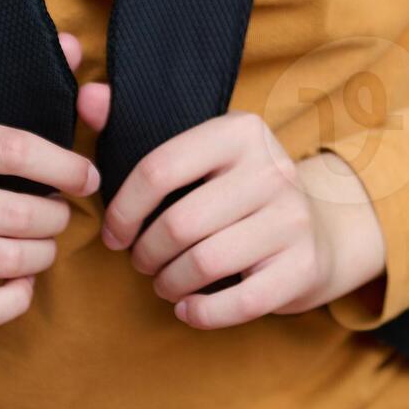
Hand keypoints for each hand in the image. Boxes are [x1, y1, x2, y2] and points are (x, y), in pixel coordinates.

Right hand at [0, 30, 112, 327]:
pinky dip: (15, 300)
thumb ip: (13, 88)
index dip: (64, 164)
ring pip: (6, 261)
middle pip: (17, 213)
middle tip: (59, 214)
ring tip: (42, 244)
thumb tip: (73, 47)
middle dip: (56, 217)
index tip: (88, 177)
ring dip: (42, 255)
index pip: (10, 148)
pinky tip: (20, 282)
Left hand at [98, 114, 386, 328]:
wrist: (320, 229)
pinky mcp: (305, 266)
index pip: (159, 169)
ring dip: (169, 284)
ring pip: (204, 263)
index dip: (123, 211)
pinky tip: (188, 308)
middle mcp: (273, 169)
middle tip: (142, 263)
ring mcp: (294, 218)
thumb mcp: (198, 152)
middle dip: (145, 254)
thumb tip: (87, 96)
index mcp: (241, 131)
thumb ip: (133, 124)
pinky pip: (240, 301)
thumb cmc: (237, 192)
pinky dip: (202, 312)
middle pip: (179, 223)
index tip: (114, 235)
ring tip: (164, 283)